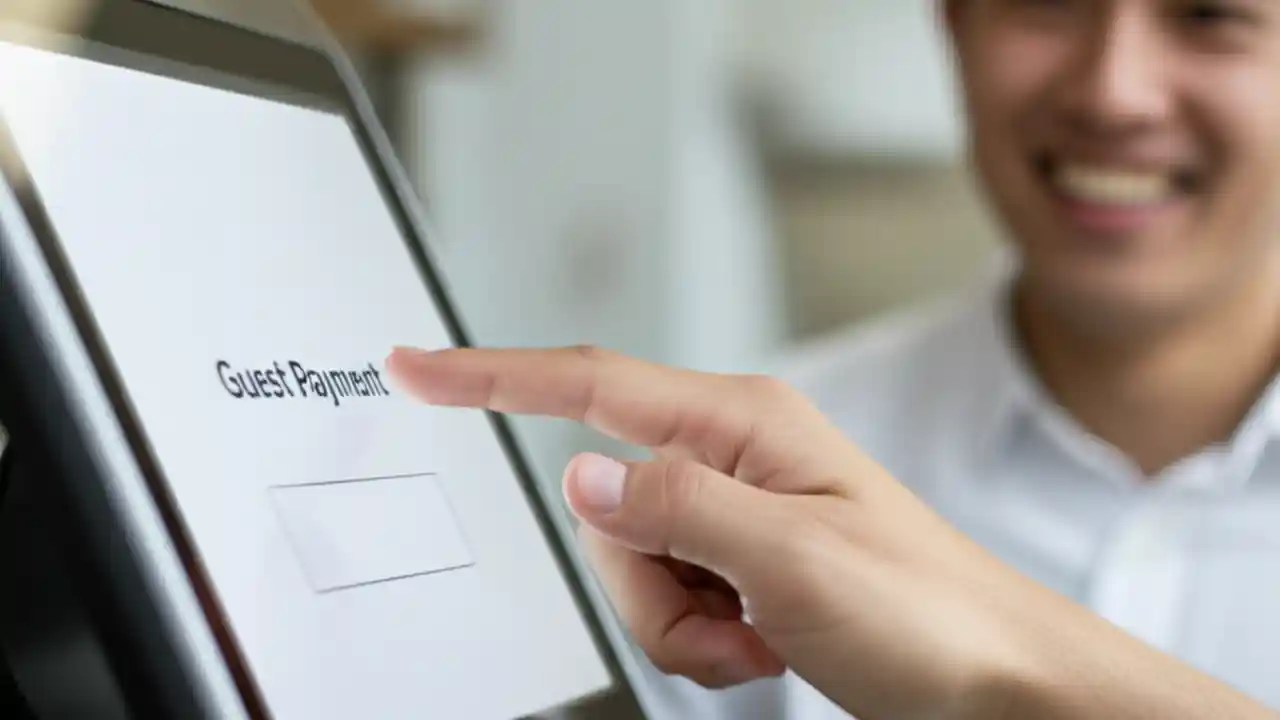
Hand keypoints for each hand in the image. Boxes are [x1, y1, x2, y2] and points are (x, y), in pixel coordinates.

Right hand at [386, 346, 1273, 719]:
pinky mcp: (740, 559)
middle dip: (646, 585)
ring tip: (764, 635)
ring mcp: (734, 511)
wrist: (998, 678)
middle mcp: (731, 456)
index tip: (417, 367)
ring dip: (683, 623)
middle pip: (605, 508)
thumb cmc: (928, 611)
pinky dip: (704, 641)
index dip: (491, 376)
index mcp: (742, 425)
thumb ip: (677, 507)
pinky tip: (768, 644)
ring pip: (631, 564)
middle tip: (731, 616)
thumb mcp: (795, 558)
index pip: (590, 384)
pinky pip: (669, 601)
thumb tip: (582, 473)